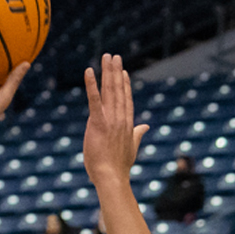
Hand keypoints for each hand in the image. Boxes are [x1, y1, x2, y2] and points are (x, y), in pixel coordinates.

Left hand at [82, 54, 147, 186]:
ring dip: (108, 72)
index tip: (123, 71)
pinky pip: (94, 100)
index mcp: (127, 124)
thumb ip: (138, 134)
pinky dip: (91, 85)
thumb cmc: (119, 167)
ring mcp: (110, 120)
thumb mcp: (132, 148)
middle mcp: (121, 118)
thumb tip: (146, 126)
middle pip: (119, 90)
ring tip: (107, 57)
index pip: (126, 100)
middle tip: (114, 56)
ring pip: (109, 91)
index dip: (125, 84)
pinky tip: (89, 71)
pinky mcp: (98, 123)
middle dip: (116, 72)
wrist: (111, 177)